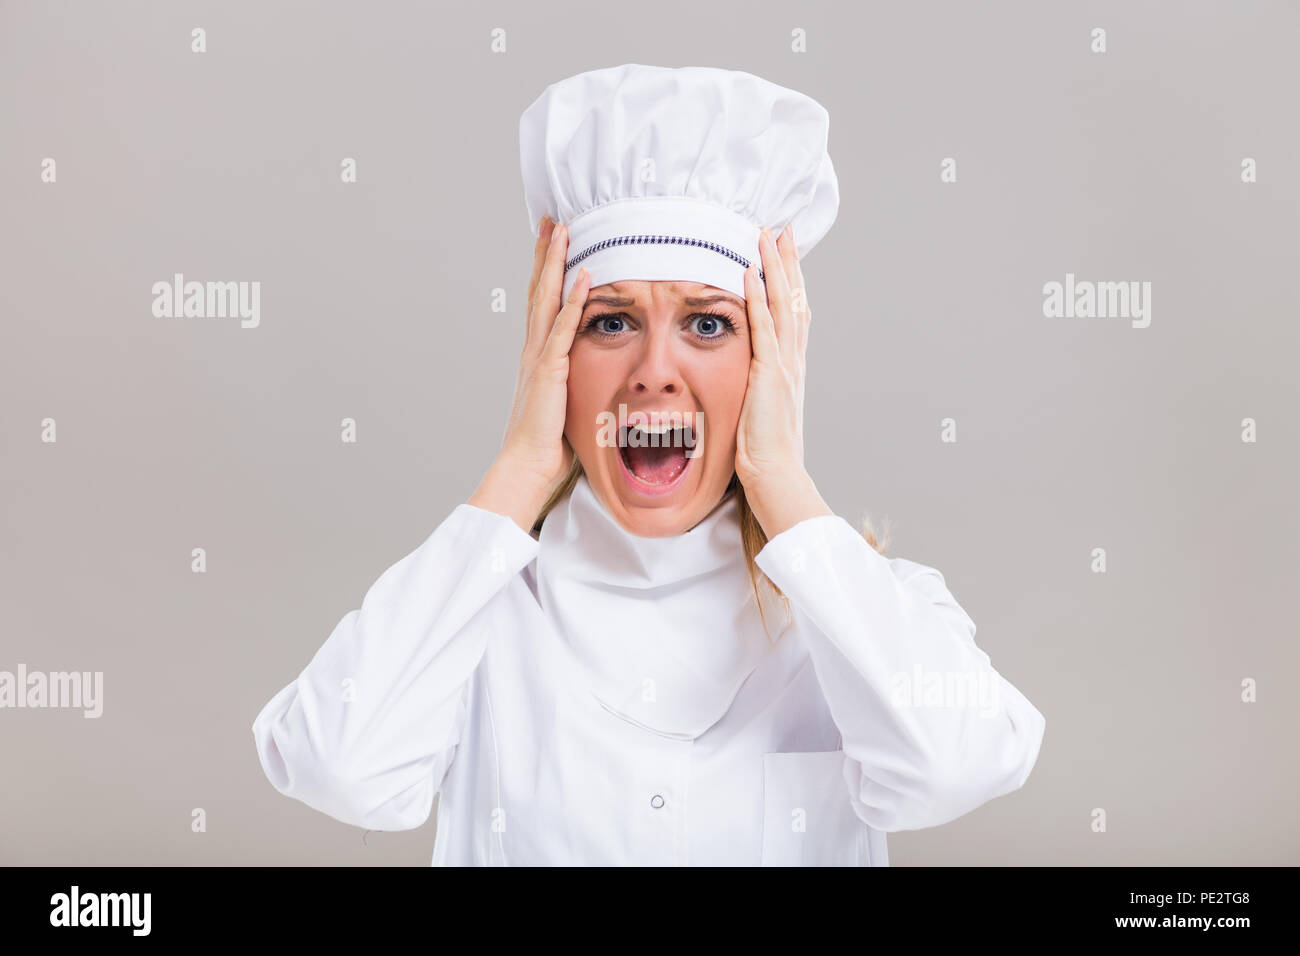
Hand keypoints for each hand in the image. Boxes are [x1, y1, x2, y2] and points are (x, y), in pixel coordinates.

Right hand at [469, 216, 591, 531]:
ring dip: (555, 263)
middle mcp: (534, 351)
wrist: (526, 468)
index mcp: (539, 358)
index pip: (544, 305)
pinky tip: (583, 276)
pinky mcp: (550, 371)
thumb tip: (602, 379)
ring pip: (547, 300)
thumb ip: (579, 384)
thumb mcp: (569, 405)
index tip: (553, 243)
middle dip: (546, 254)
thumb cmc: (549, 447)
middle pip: (540, 291)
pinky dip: (574, 301)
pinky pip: (564, 329)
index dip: (548, 272)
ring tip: (564, 230)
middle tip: (552, 220)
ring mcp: (539, 358)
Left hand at [735, 223, 832, 537]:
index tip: (784, 251)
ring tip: (767, 236)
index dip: (790, 279)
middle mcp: (793, 360)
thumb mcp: (759, 408)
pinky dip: (758, 299)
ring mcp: (784, 366)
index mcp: (790, 367)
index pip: (792, 312)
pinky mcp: (769, 375)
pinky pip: (763, 329)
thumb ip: (756, 384)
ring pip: (782, 305)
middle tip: (782, 228)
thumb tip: (746, 373)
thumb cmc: (764, 452)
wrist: (776, 475)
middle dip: (788, 262)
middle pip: (794, 298)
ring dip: (775, 268)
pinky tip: (751, 274)